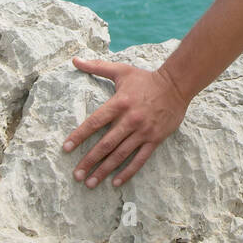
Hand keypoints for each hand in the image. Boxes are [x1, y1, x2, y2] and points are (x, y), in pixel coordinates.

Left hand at [63, 57, 189, 187]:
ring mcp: (143, 131)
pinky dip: (127, 172)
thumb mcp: (121, 71)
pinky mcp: (155, 139)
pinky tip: (115, 182)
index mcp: (119, 103)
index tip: (66, 148)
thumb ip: (97, 67)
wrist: (177, 85)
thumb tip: (75, 59)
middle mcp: (130, 119)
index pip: (95, 122)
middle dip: (89, 161)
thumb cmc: (146, 79)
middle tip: (76, 175)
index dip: (79, 136)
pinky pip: (139, 159)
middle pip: (105, 144)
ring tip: (90, 183)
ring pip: (120, 155)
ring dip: (104, 170)